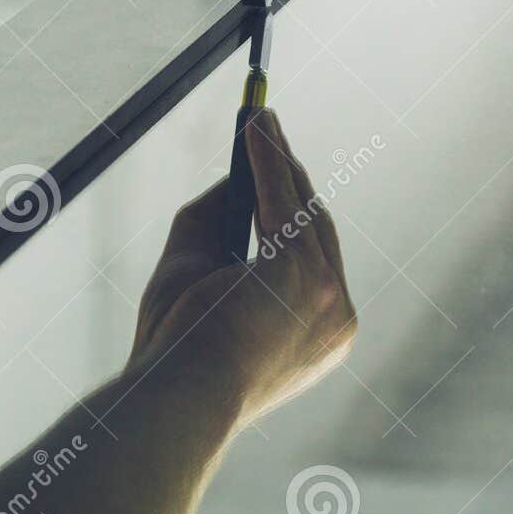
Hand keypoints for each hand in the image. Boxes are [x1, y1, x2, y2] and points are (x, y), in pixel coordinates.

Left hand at [127, 109, 357, 425]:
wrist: (176, 393)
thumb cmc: (177, 350)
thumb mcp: (199, 277)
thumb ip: (217, 225)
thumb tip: (235, 175)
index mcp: (318, 333)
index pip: (312, 259)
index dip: (292, 210)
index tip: (276, 174)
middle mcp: (336, 317)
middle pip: (315, 228)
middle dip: (290, 176)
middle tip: (268, 135)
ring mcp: (326, 296)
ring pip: (302, 209)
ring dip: (278, 158)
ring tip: (259, 119)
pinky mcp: (302, 274)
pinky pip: (281, 200)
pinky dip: (267, 160)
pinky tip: (255, 129)